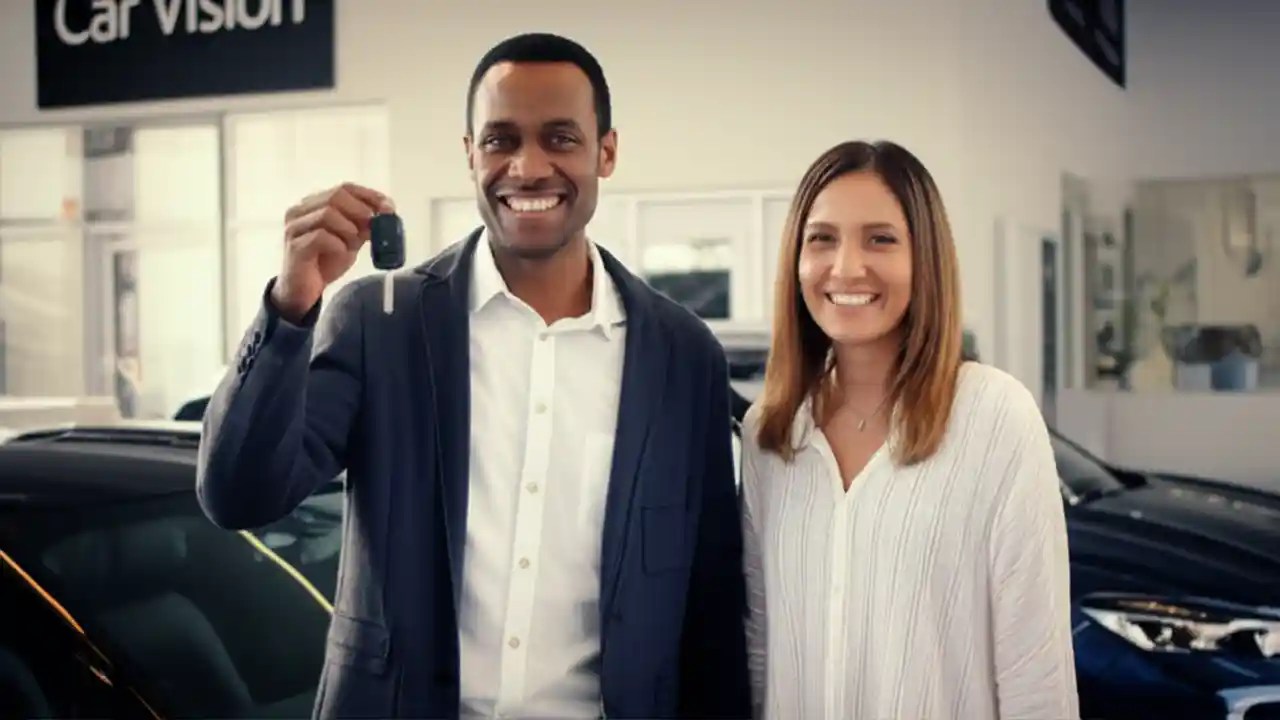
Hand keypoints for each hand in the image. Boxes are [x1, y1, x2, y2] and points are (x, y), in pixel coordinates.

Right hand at [271, 182, 394, 321]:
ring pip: (328, 213)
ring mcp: (295, 227)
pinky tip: (341, 253)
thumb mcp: (351, 240)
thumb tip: (386, 212)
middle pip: (336, 196)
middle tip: (373, 226)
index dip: (369, 196)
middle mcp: (300, 210)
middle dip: (361, 210)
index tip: (389, 207)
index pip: (345, 188)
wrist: (304, 291)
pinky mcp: (295, 246)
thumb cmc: (325, 262)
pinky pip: (321, 236)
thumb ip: (364, 225)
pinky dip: (338, 244)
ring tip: (352, 245)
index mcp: (314, 204)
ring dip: (348, 229)